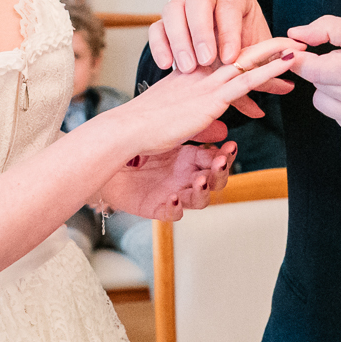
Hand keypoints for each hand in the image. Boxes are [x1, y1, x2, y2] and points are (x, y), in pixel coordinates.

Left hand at [101, 132, 237, 221]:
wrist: (110, 159)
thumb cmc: (138, 147)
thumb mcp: (170, 133)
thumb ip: (195, 131)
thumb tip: (222, 127)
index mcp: (192, 160)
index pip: (217, 160)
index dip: (226, 156)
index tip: (230, 146)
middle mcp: (186, 178)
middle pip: (214, 182)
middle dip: (220, 173)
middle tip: (219, 163)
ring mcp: (175, 193)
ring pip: (199, 199)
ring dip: (203, 191)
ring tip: (199, 180)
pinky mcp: (158, 208)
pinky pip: (172, 213)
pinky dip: (175, 207)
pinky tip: (174, 198)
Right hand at [115, 38, 299, 156]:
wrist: (131, 129)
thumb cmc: (149, 128)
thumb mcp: (183, 120)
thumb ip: (205, 118)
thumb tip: (225, 126)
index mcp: (196, 74)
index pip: (230, 58)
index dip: (254, 52)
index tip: (276, 50)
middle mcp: (204, 72)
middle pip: (243, 52)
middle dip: (271, 47)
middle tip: (297, 41)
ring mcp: (208, 82)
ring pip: (248, 59)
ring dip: (277, 52)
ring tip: (301, 45)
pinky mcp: (211, 97)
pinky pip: (246, 79)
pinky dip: (270, 69)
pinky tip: (288, 63)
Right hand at [150, 0, 274, 72]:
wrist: (224, 56)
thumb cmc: (245, 55)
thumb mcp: (257, 61)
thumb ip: (266, 72)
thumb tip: (286, 87)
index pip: (229, 6)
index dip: (228, 32)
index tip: (229, 59)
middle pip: (198, 1)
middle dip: (201, 32)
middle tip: (205, 61)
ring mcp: (184, 4)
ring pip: (172, 9)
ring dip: (179, 39)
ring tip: (188, 68)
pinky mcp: (166, 22)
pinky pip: (156, 27)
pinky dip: (160, 46)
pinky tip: (167, 66)